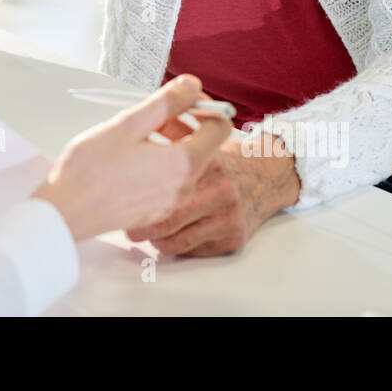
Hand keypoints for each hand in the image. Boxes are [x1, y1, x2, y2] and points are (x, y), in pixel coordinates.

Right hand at [32, 75, 230, 240]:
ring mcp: (170, 203)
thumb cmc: (90, 168)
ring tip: (134, 138)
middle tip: (149, 116)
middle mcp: (184, 187)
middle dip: (182, 124)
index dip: (205, 106)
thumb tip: (193, 85)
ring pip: (184, 163)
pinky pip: (169, 181)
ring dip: (169, 144)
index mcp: (182, 163)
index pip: (221, 127)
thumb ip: (166, 102)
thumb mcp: (128, 124)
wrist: (65, 211)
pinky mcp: (155, 212)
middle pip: (202, 146)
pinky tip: (129, 162)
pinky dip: (158, 165)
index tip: (183, 99)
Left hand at [124, 129, 301, 256]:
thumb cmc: (224, 161)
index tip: (125, 204)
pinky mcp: (233, 239)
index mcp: (207, 161)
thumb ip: (171, 140)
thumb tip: (133, 143)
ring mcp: (229, 217)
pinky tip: (172, 235)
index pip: (164, 185)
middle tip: (129, 228)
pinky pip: (192, 250)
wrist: (267, 176)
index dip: (138, 200)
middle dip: (140, 228)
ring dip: (156, 240)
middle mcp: (220, 190)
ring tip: (148, 232)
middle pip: (166, 220)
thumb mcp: (200, 142)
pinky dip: (177, 245)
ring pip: (176, 241)